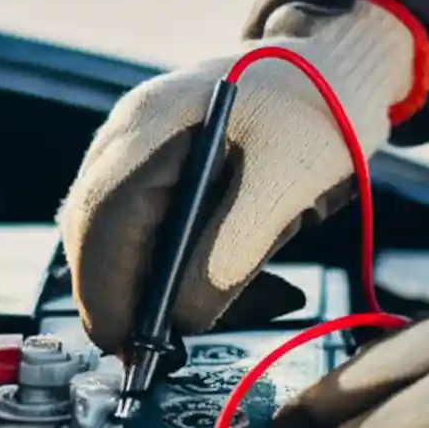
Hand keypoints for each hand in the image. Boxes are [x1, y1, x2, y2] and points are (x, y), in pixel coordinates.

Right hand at [57, 0, 416, 353]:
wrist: (335, 74)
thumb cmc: (318, 120)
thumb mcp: (282, 196)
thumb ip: (227, 261)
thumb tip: (179, 323)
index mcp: (149, 127)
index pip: (99, 223)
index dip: (105, 294)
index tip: (125, 349)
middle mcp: (126, 135)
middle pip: (93, 234)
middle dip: (121, 299)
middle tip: (152, 353)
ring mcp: (133, 149)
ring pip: (114, 238)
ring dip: (150, 288)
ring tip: (199, 318)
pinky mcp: (152, 167)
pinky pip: (142, 228)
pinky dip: (171, 268)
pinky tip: (214, 282)